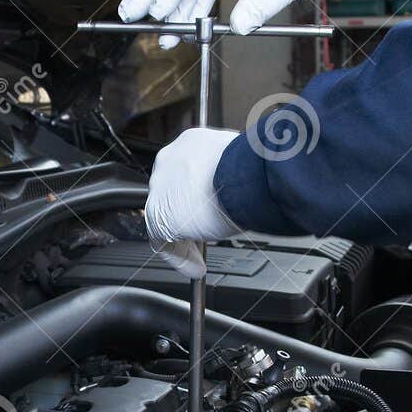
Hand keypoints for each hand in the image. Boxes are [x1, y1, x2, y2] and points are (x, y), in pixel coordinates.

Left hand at [145, 128, 242, 278]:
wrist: (246, 175)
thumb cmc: (253, 169)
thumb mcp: (242, 168)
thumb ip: (231, 177)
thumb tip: (241, 192)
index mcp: (192, 143)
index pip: (187, 174)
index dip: (197, 197)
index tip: (209, 212)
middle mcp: (172, 160)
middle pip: (172, 195)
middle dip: (188, 218)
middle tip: (204, 237)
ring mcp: (161, 185)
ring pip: (167, 218)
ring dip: (183, 241)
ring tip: (199, 259)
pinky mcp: (159, 212)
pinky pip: (162, 240)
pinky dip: (179, 257)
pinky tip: (195, 267)